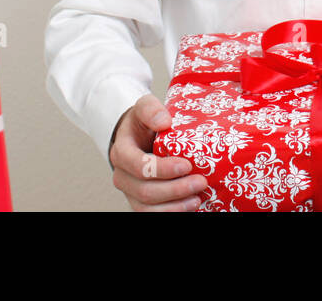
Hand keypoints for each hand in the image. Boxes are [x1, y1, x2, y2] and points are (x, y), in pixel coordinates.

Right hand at [108, 93, 207, 210]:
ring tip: (197, 198)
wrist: (137, 136)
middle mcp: (122, 176)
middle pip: (146, 191)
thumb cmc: (142, 123)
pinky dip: (172, 212)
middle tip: (200, 182)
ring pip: (148, 208)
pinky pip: (152, 214)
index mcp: (122, 152)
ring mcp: (130, 192)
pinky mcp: (140, 202)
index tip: (186, 164)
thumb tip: (164, 122)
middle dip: (175, 189)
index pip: (139, 166)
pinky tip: (189, 205)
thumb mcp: (144, 107)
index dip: (163, 169)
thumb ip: (150, 109)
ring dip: (175, 206)